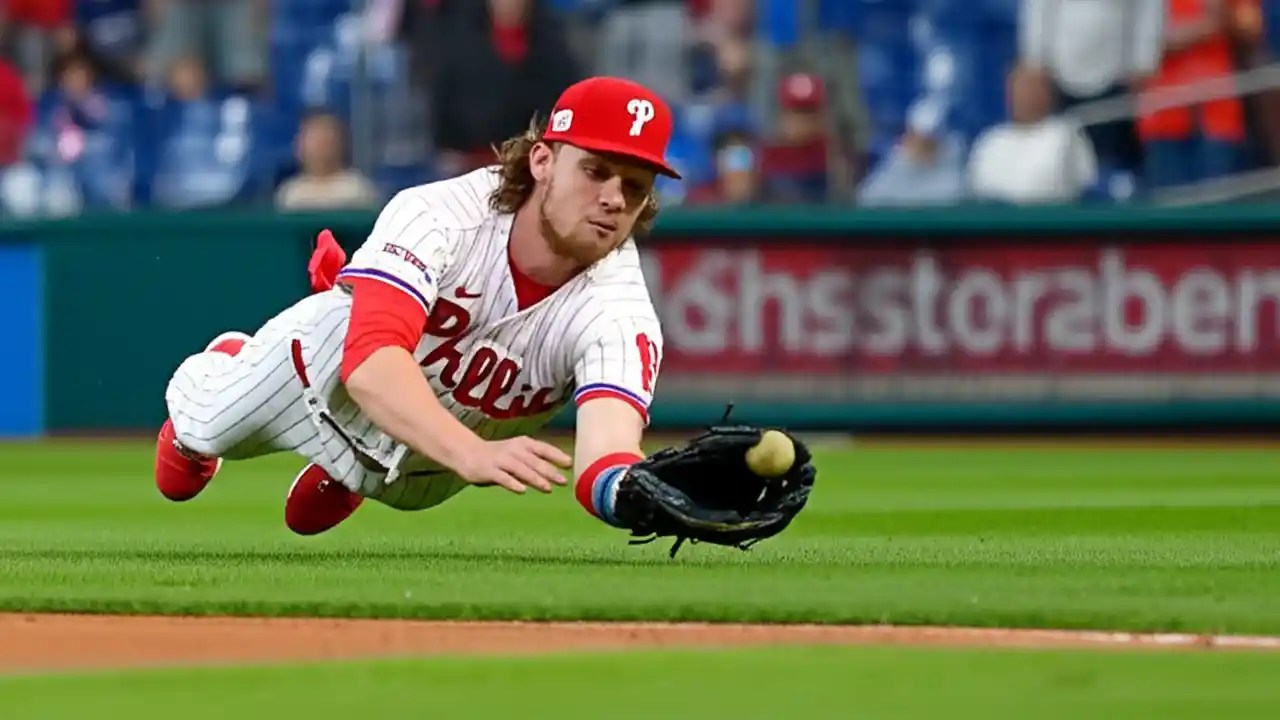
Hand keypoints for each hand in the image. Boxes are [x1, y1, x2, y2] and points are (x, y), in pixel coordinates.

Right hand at [456, 437, 571, 494]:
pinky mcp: (489, 470)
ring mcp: (501, 460)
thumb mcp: (518, 453)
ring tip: (548, 488)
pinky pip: (503, 477)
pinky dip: (513, 483)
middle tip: (564, 481)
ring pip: (521, 469)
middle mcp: (513, 450)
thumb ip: (534, 461)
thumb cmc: (498, 455)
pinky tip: (522, 490)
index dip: (556, 456)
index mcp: (523, 443)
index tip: (570, 464)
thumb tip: (557, 473)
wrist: (467, 452)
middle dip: (550, 471)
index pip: (543, 448)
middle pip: (534, 461)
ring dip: (535, 478)